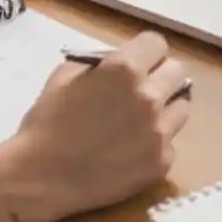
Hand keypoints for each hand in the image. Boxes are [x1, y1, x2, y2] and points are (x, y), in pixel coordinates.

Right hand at [5, 32, 191, 220]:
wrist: (40, 177)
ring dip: (165, 108)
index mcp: (124, 70)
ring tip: (140, 121)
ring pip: (182, 107)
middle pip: (178, 72)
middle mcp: (149, 97)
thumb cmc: (46, 122)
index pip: (157, 44)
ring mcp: (159, 132)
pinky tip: (130, 151)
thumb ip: (100, 64)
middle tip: (143, 88)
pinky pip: (170, 142)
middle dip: (160, 75)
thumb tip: (120, 64)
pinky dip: (155, 143)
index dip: (145, 52)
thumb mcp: (64, 77)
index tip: (138, 61)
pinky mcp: (161, 162)